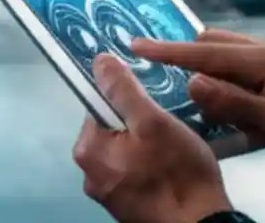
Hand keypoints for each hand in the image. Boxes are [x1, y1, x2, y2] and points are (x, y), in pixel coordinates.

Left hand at [73, 53, 233, 222]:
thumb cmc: (177, 172)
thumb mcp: (152, 122)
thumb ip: (123, 90)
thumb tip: (99, 60)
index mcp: (87, 151)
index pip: (100, 104)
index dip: (128, 97)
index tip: (154, 101)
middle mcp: (90, 174)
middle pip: (113, 127)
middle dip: (140, 121)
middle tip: (168, 122)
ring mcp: (109, 193)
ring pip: (127, 149)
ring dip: (148, 142)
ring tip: (174, 143)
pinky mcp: (128, 205)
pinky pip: (136, 170)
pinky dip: (152, 163)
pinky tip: (172, 163)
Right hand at [132, 29, 264, 161]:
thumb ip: (232, 103)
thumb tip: (193, 83)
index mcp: (263, 59)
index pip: (205, 51)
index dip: (169, 50)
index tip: (138, 45)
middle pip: (214, 46)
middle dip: (185, 56)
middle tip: (159, 70)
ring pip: (228, 57)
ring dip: (208, 71)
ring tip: (192, 92)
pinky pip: (242, 70)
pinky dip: (226, 81)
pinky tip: (226, 104)